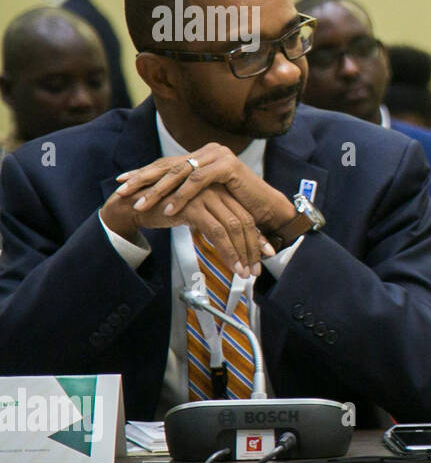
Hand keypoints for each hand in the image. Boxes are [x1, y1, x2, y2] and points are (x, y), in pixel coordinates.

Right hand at [102, 181, 269, 276]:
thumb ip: (215, 222)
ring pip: (233, 226)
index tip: (266, 255)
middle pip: (244, 221)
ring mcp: (205, 195)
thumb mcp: (197, 215)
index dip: (256, 237)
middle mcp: (215, 189)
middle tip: (255, 270)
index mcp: (219, 189)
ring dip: (241, 253)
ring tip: (244, 273)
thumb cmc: (165, 210)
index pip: (245, 215)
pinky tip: (231, 265)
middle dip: (252, 248)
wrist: (132, 205)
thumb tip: (237, 242)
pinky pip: (218, 231)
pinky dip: (227, 251)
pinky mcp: (193, 205)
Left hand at [115, 144, 296, 232]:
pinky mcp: (228, 165)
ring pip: (180, 173)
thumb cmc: (238, 206)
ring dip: (158, 191)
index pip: (167, 163)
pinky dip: (182, 196)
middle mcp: (209, 151)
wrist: (267, 209)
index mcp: (202, 155)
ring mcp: (219, 155)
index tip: (121, 181)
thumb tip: (160, 196)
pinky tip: (169, 209)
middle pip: (169, 165)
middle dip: (142, 179)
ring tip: (141, 204)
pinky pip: (198, 181)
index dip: (143, 172)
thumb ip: (188, 190)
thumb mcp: (206, 196)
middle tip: (121, 190)